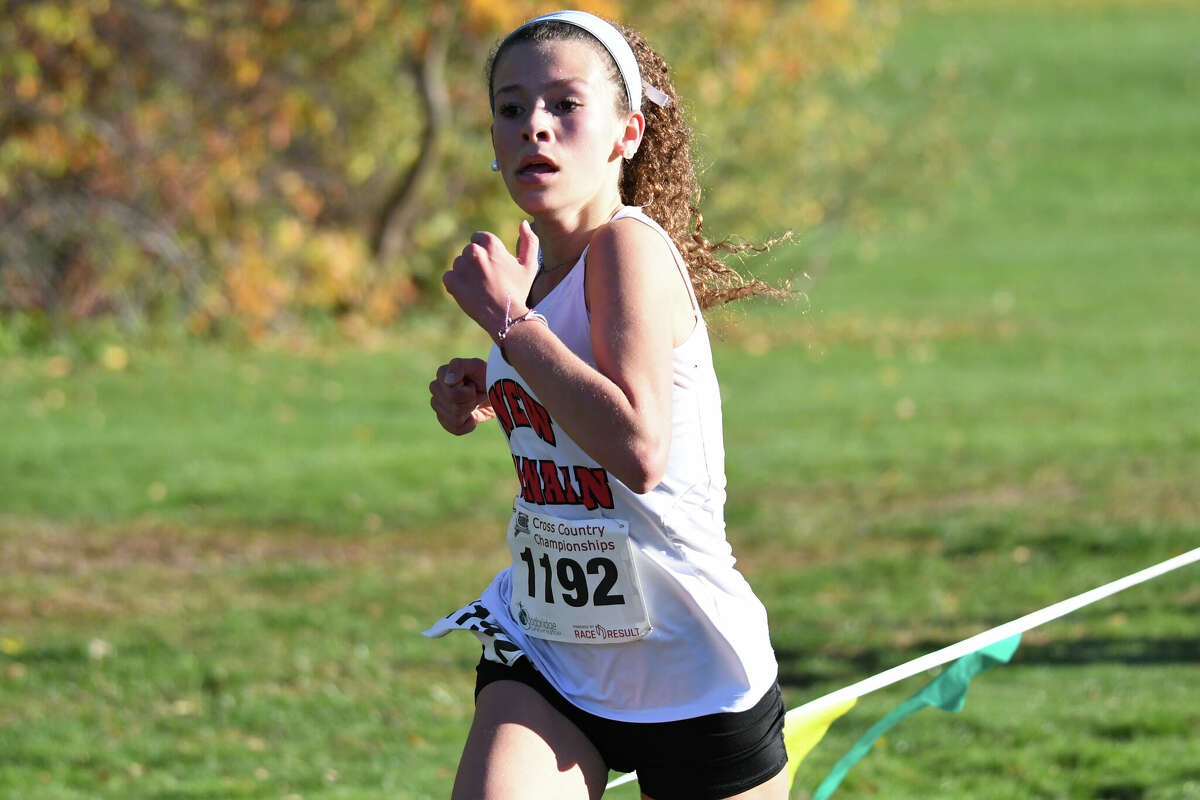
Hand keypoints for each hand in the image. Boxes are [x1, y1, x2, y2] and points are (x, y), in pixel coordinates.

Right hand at [429, 357, 493, 434]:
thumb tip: (448, 381)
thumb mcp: (478, 366)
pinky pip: (454, 429)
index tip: (474, 385)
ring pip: (454, 419)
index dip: (469, 394)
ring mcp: (438, 403)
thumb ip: (460, 366)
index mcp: (442, 374)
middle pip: (454, 408)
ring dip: (470, 412)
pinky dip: (467, 426)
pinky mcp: (443, 418)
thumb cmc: (486, 375)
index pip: (453, 395)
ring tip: (474, 401)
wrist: (496, 389)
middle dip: (471, 403)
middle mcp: (436, 388)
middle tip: (476, 393)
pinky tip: (471, 416)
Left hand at [442, 221, 539, 338]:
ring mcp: (461, 266)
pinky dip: (456, 285)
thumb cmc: (518, 291)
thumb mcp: (529, 265)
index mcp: (491, 244)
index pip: (478, 238)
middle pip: (468, 251)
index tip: (492, 267)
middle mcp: (474, 252)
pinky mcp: (452, 281)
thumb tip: (523, 223)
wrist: (506, 316)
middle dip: (475, 263)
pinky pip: (449, 277)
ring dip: (466, 274)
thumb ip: (530, 241)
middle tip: (488, 280)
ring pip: (458, 264)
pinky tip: (470, 293)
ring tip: (480, 288)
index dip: (485, 253)